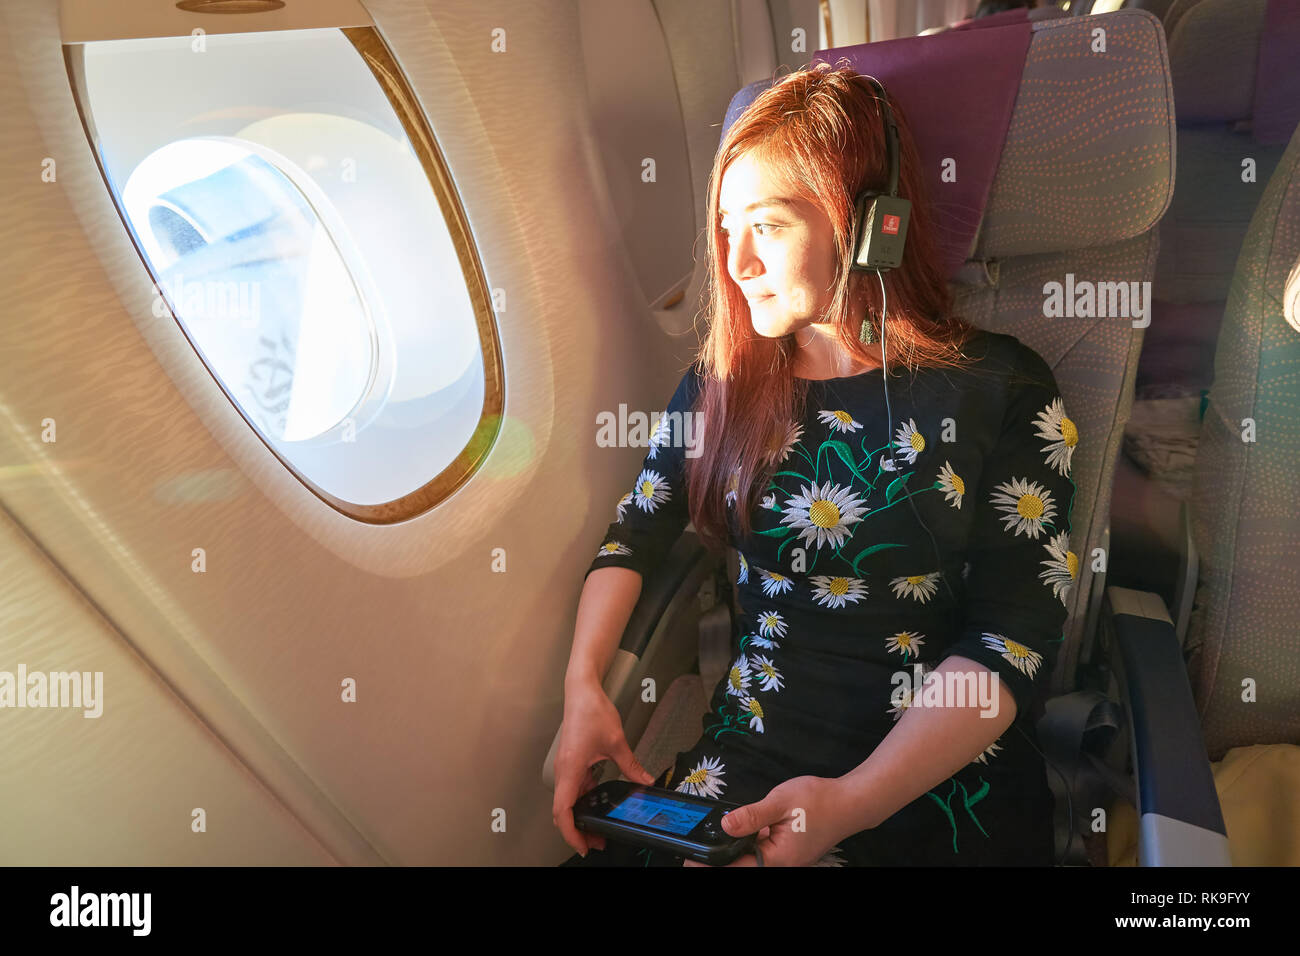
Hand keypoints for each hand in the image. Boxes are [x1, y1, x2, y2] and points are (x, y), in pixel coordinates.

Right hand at [552, 682, 656, 856]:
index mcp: (570, 769)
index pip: (563, 811)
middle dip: (578, 829)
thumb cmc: (591, 710)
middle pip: (563, 810)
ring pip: (568, 800)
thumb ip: (631, 765)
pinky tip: (599, 802)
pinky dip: (584, 800)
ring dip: (581, 815)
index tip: (583, 845)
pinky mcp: (571, 762)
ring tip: (599, 826)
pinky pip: (574, 788)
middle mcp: (564, 771)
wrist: (582, 691)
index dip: (570, 833)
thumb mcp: (616, 742)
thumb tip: (645, 781)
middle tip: (597, 841)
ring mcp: (566, 767)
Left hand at [682, 775, 845, 866]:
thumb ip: (751, 815)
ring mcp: (786, 859)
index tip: (691, 862)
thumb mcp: (780, 802)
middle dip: (721, 857)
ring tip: (711, 843)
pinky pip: (763, 850)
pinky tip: (738, 831)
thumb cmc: (820, 801)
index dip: (713, 864)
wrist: (850, 802)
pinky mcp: (788, 851)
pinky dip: (749, 843)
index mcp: (778, 858)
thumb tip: (725, 825)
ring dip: (734, 850)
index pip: (738, 867)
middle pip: (744, 865)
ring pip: (752, 857)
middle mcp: (782, 864)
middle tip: (694, 852)